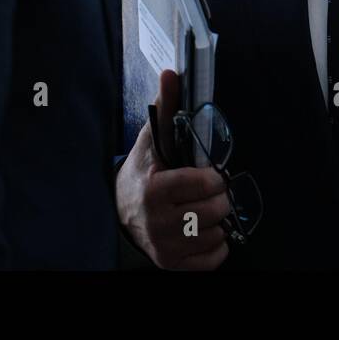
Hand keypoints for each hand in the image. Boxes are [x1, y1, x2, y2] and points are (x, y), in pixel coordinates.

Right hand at [115, 69, 231, 269]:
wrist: (119, 213)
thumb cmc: (142, 173)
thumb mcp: (152, 140)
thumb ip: (165, 108)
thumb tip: (172, 74)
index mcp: (154, 190)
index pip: (204, 184)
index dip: (213, 177)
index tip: (208, 174)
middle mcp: (158, 223)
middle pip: (215, 210)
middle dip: (218, 197)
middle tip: (208, 191)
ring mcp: (165, 248)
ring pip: (217, 234)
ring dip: (217, 221)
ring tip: (201, 209)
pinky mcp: (171, 266)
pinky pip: (214, 259)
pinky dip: (215, 245)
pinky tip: (201, 230)